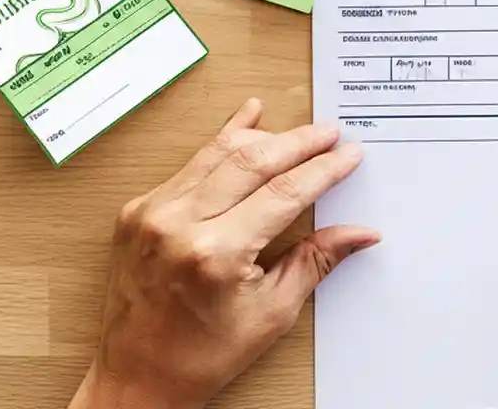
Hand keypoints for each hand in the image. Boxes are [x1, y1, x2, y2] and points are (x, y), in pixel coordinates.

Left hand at [69, 99, 378, 408]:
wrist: (137, 377)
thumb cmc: (200, 355)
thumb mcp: (271, 313)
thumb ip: (316, 261)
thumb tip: (360, 233)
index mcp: (215, 253)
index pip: (284, 193)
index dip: (323, 170)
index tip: (348, 156)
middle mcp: (178, 224)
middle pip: (253, 162)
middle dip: (299, 143)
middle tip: (330, 134)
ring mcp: (152, 213)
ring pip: (218, 153)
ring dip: (264, 136)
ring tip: (299, 131)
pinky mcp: (138, 210)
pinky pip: (189, 165)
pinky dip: (222, 143)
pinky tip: (245, 121)